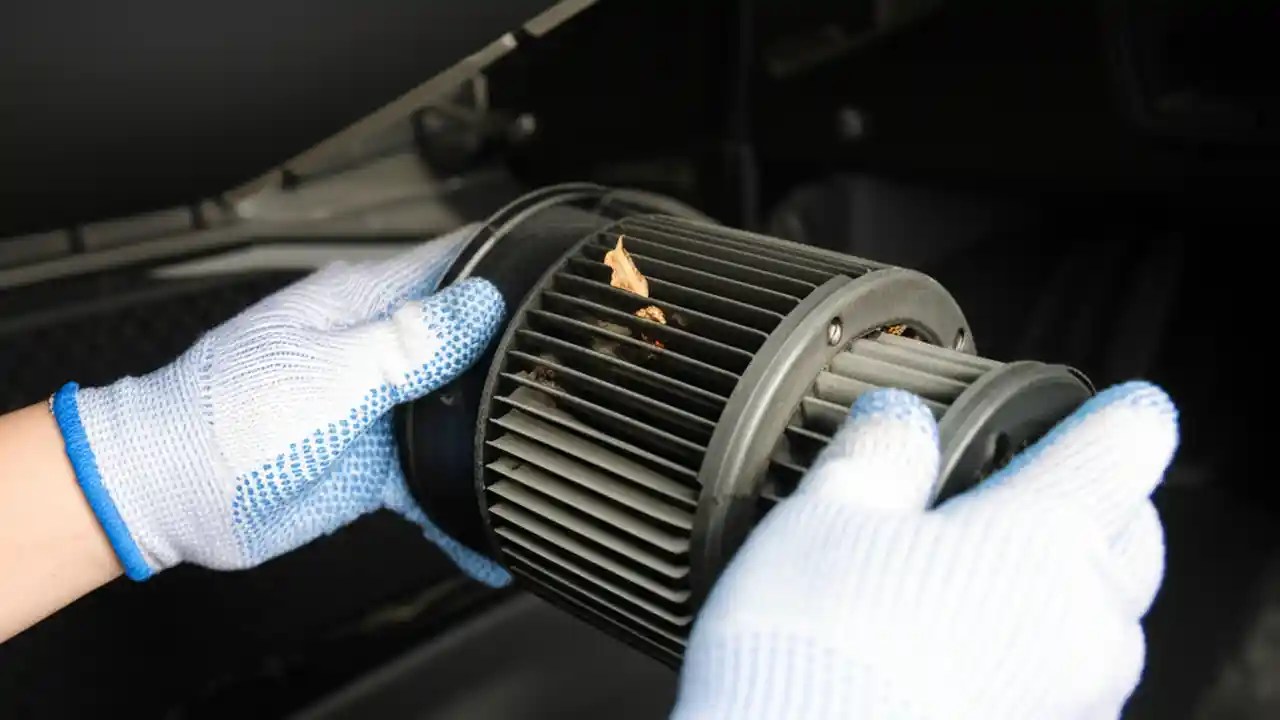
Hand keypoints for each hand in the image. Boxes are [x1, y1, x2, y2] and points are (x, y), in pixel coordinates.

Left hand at [51, 226, 510, 585]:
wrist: (173, 491)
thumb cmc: (228, 417)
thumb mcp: (335, 372)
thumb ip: (414, 342)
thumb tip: (483, 302)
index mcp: (363, 302)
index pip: (452, 267)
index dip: (506, 269)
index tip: (555, 285)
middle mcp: (376, 348)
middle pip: (468, 342)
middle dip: (512, 359)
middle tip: (565, 381)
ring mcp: (377, 405)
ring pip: (455, 412)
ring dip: (488, 434)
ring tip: (541, 452)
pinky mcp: (374, 461)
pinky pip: (430, 479)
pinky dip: (457, 503)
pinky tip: (489, 533)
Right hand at [673, 382, 1177, 718]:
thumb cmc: (812, 656)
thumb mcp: (824, 519)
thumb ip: (877, 455)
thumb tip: (894, 419)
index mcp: (1043, 538)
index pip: (1127, 445)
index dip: (1118, 416)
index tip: (1109, 409)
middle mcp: (1083, 623)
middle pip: (1135, 540)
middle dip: (1100, 507)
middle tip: (1040, 493)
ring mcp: (1073, 701)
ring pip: (1104, 625)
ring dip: (1065, 591)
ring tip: (984, 580)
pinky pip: (1064, 690)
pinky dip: (1032, 659)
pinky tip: (964, 656)